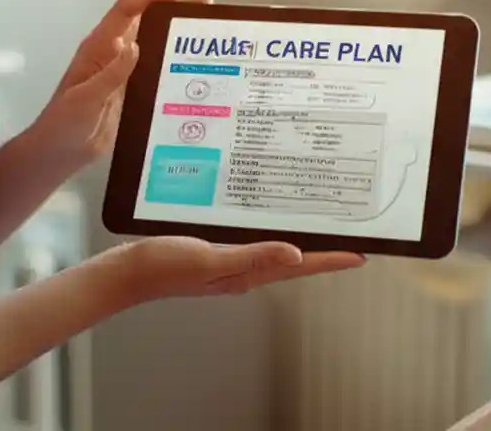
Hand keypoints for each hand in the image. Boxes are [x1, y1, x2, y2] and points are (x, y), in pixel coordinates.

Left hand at [31, 0, 212, 169]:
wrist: (58, 153)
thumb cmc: (64, 123)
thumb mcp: (86, 98)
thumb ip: (111, 74)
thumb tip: (135, 45)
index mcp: (98, 47)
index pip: (126, 10)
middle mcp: (113, 54)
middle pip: (146, 21)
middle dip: (174, 11)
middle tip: (206, 7)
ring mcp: (123, 73)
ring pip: (154, 45)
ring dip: (178, 37)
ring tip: (209, 37)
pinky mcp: (131, 92)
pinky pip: (156, 71)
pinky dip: (175, 65)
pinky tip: (197, 72)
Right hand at [104, 237, 366, 303]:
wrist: (128, 272)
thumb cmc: (165, 266)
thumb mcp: (211, 260)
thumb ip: (253, 257)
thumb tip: (296, 256)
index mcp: (247, 274)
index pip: (300, 267)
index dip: (332, 260)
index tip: (362, 254)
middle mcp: (243, 269)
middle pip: (294, 259)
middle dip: (323, 248)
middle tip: (351, 234)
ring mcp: (229, 261)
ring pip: (274, 248)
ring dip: (299, 238)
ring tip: (322, 224)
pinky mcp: (215, 250)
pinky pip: (251, 239)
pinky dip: (268, 230)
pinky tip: (267, 217)